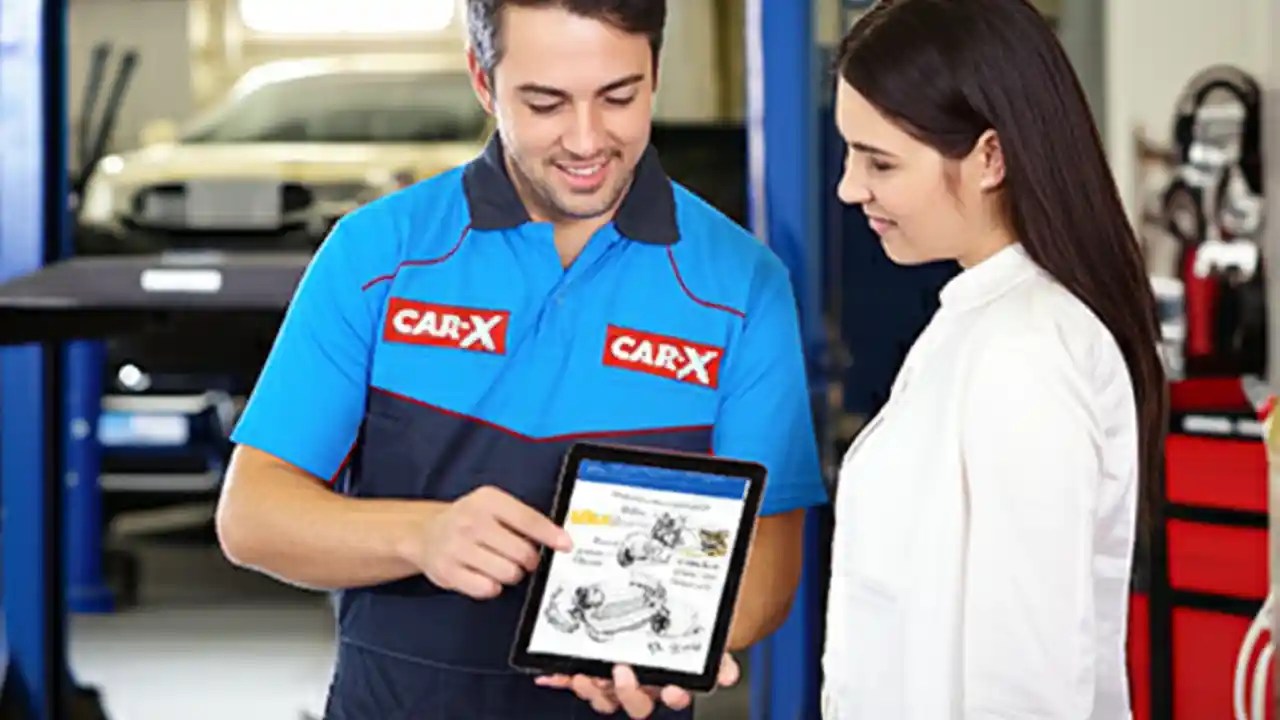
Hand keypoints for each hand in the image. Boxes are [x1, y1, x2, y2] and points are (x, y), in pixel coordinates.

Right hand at [413, 486, 571, 599]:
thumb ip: (523, 518)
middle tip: (524, 558)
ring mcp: (457, 547)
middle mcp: (471, 521)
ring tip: (501, 564)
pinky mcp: (448, 571)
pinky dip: (492, 587)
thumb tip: (558, 539)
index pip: (527, 519)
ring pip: (507, 573)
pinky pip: (487, 589)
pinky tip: (485, 575)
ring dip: (512, 574)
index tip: (566, 545)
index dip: (550, 535)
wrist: (425, 532)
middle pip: (522, 552)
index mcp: (488, 500)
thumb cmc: (470, 520)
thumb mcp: (494, 506)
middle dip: (529, 560)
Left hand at [536, 653, 739, 717]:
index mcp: (671, 681)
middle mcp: (645, 688)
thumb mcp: (700, 641)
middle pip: (637, 704)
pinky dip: (561, 678)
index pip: (678, 696)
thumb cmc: (677, 637)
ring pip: (605, 699)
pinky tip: (548, 673)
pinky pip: (577, 681)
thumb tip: (731, 673)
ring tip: (585, 675)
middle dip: (628, 691)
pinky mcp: (594, 677)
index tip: (674, 689)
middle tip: (623, 671)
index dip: (676, 696)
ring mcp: (617, 685)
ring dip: (592, 690)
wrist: (658, 624)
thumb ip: (716, 656)